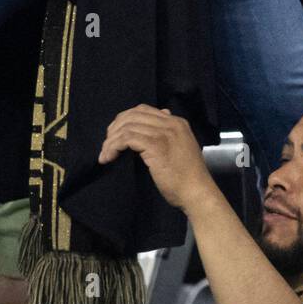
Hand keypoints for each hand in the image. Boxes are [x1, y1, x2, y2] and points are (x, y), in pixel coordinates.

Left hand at [98, 105, 213, 212]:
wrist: (197, 193)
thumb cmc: (187, 178)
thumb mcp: (179, 149)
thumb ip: (168, 135)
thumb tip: (158, 121)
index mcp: (176, 122)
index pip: (143, 110)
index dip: (124, 120)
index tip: (115, 135)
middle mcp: (171, 123)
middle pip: (133, 115)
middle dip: (115, 128)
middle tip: (107, 144)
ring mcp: (164, 133)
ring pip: (127, 126)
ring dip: (111, 140)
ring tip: (105, 154)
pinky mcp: (156, 145)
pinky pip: (127, 138)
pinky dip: (114, 146)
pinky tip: (109, 157)